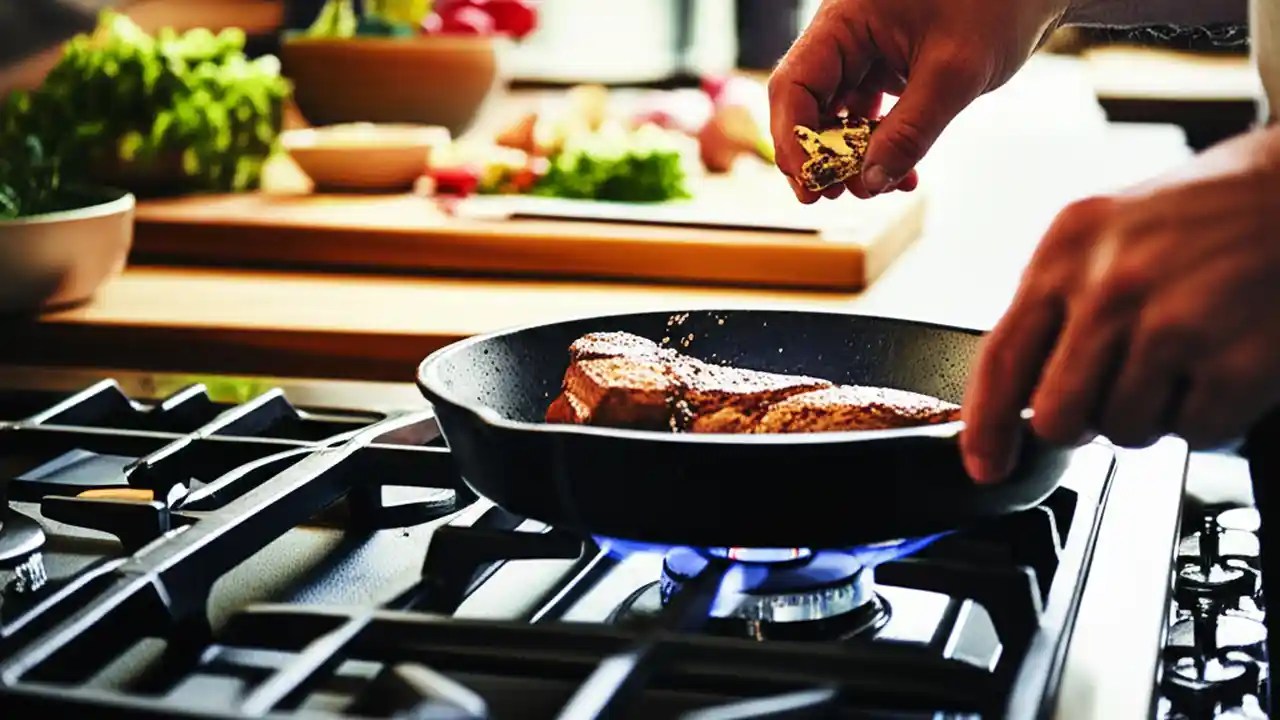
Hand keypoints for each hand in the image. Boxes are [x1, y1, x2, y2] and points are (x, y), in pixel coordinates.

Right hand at [768, 0, 1066, 202]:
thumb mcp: (954, 74)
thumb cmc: (999, 6)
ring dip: (851, 157)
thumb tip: (871, 182)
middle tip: (833, 196)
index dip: (794, 140)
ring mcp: (866, 51)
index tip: (811, 184)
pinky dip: (880, 144)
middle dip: (820, 154)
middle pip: (808, 104)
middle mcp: (846, 34)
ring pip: (838, 114)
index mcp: (845, 20)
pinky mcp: (888, 66)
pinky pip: (869, 113)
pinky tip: (901, 172)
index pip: (795, 85)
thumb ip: (910, 131)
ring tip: (875, 188)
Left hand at [961, 126, 1279, 481]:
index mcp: (1067, 252)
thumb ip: (1054, 304)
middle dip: (1080, 422)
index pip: (1001, 359)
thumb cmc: (1202, 215)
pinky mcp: (1237, 363)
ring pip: (1123, 431)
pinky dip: (1206, 414)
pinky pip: (1193, 433)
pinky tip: (1217, 364)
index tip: (984, 464)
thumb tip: (1013, 393)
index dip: (985, 426)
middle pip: (1056, 415)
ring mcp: (1175, 326)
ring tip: (1180, 358)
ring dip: (1148, 413)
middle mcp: (1112, 288)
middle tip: (1114, 390)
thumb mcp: (1105, 232)